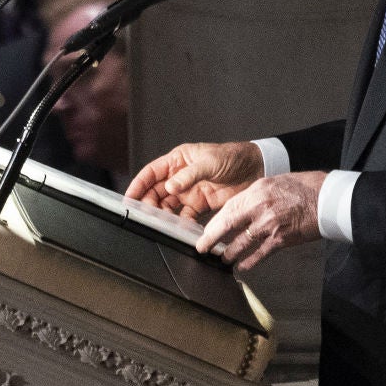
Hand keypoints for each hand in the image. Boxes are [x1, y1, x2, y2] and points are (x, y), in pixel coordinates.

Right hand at [125, 140, 263, 220]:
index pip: (151, 173)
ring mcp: (189, 191)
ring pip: (168, 206)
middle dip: (149, 204)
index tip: (129, 198)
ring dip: (163, 216)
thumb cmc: (232, 156)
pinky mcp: (200, 204)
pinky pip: (185, 217)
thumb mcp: (209, 162)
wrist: (256, 169)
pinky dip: (181, 224)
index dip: (138, 185)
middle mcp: (180, 177)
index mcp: (177, 160)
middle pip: (156, 192)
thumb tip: (170, 187)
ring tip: (161, 225)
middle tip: (146, 216)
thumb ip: (189, 175)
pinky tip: (181, 229)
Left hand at [197, 171, 324, 271]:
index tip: (206, 231)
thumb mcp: (273, 183)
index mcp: (257, 191)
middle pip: (228, 226)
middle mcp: (260, 208)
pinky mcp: (281, 240)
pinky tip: (241, 267)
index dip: (214, 223)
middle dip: (212, 239)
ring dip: (229, 253)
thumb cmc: (303, 188)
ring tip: (223, 258)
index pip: (228, 209)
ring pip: (241, 243)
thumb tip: (240, 209)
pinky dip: (248, 262)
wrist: (327, 199)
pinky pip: (259, 254)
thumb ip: (254, 196)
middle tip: (203, 248)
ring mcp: (270, 225)